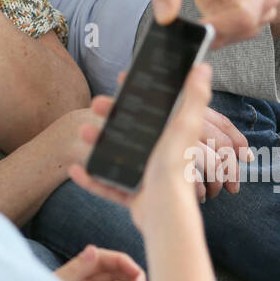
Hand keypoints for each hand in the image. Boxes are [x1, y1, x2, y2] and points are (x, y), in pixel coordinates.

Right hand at [72, 71, 250, 203]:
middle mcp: (159, 154)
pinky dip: (92, 179)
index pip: (154, 109)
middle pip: (131, 132)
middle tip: (94, 105)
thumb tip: (203, 67)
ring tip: (82, 133)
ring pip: (116, 156)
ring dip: (97, 145)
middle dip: (110, 118)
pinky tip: (76, 170)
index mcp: (171, 136)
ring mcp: (145, 175)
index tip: (121, 81)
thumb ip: (194, 99)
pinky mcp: (133, 196)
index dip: (138, 94)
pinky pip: (108, 186)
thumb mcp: (185, 128)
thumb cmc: (175, 169)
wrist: (165, 213)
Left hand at [150, 0, 279, 46]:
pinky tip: (210, 10)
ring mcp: (265, 3)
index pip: (243, 18)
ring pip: (243, 33)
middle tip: (188, 22)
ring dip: (219, 30)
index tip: (189, 29)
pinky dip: (223, 28)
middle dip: (215, 32)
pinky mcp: (259, 11)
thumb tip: (165, 18)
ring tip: (200, 6)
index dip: (216, 30)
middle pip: (244, 29)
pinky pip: (241, 30)